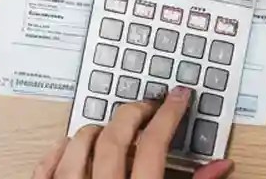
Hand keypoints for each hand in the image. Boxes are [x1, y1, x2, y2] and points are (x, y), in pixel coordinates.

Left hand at [33, 88, 233, 178]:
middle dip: (134, 114)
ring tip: (110, 128)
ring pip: (76, 147)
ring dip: (94, 131)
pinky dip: (57, 152)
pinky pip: (44, 169)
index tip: (179, 96)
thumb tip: (221, 165)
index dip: (169, 114)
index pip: (154, 144)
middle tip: (148, 106)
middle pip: (115, 138)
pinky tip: (71, 148)